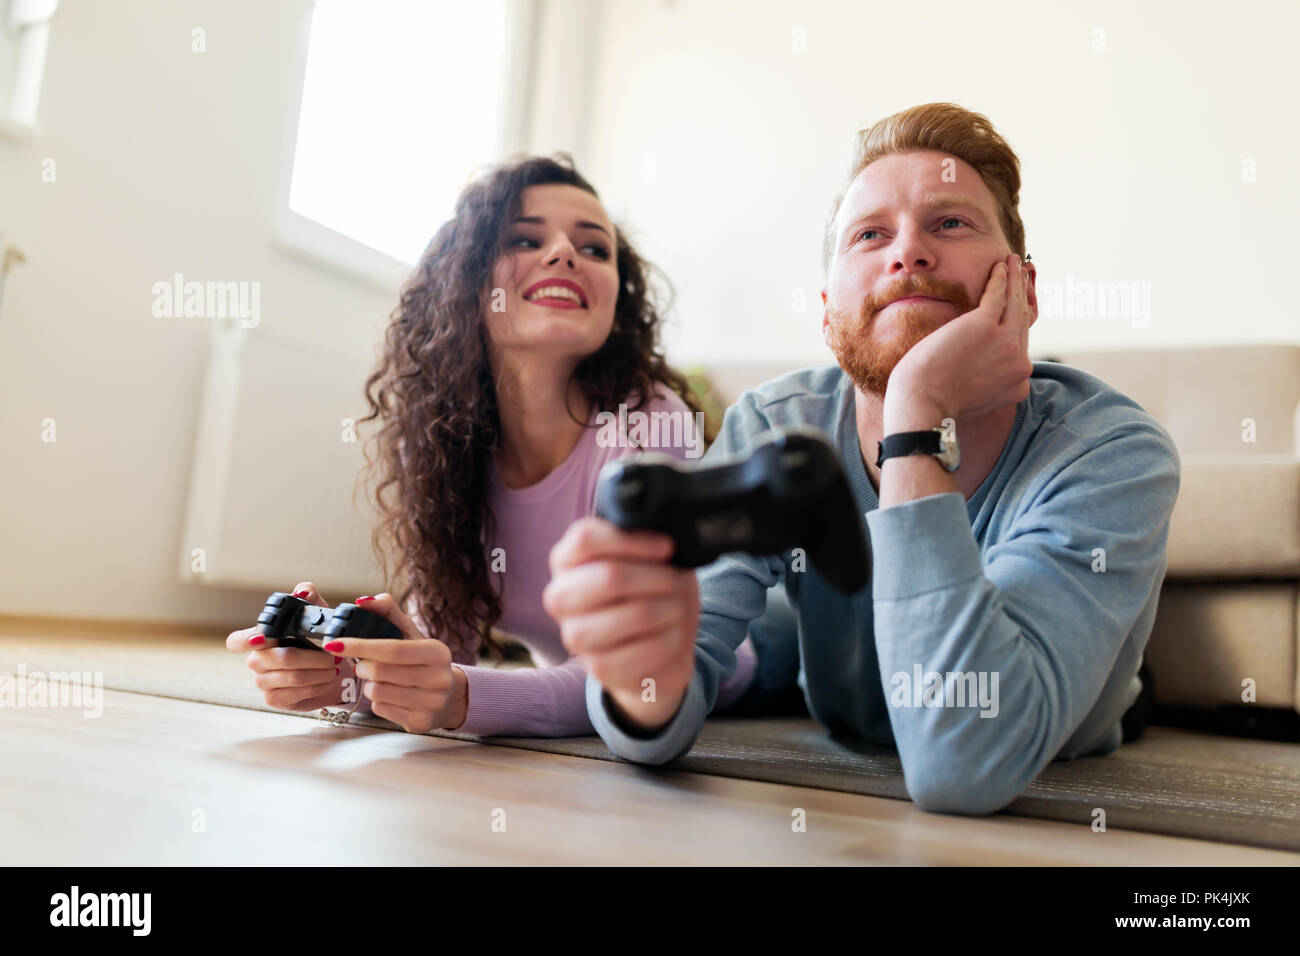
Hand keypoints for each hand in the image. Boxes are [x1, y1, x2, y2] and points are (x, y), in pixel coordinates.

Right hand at [226, 580, 350, 712]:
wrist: (337, 672)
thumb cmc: (320, 642)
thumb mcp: (318, 616)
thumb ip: (310, 598)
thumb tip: (303, 591)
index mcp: (262, 638)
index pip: (236, 641)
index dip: (245, 641)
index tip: (260, 639)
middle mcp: (257, 661)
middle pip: (279, 658)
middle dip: (312, 657)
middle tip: (331, 656)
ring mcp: (263, 682)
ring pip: (293, 676)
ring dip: (320, 672)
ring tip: (333, 667)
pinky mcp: (275, 699)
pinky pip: (297, 692)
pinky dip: (319, 685)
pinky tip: (327, 680)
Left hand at [322, 592, 463, 733]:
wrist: (448, 696)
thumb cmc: (422, 660)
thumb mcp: (410, 634)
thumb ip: (388, 612)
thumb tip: (363, 601)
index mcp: (438, 652)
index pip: (392, 648)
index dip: (360, 645)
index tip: (334, 644)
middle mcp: (439, 679)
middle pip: (380, 672)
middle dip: (362, 666)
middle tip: (363, 663)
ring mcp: (431, 704)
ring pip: (377, 692)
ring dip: (369, 684)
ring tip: (380, 679)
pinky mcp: (420, 723)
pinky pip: (381, 709)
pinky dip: (378, 700)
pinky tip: (390, 694)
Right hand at [542, 517, 698, 732]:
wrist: (659, 649)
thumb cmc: (652, 593)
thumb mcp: (651, 558)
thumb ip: (646, 541)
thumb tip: (662, 537)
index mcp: (566, 560)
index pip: (586, 537)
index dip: (635, 540)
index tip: (667, 547)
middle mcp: (560, 596)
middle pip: (611, 575)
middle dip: (658, 577)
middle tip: (675, 582)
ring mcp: (574, 635)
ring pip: (636, 613)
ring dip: (670, 609)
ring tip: (675, 608)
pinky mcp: (598, 668)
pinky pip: (647, 649)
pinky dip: (672, 639)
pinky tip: (671, 635)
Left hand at [885, 253, 1034, 429]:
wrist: (921, 406)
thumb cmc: (934, 404)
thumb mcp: (972, 397)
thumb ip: (986, 382)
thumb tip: (979, 370)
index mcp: (1018, 384)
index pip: (1020, 347)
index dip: (1020, 322)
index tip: (1021, 306)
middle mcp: (1019, 364)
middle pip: (1022, 320)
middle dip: (1023, 294)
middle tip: (1024, 274)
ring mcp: (1005, 344)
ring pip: (1014, 304)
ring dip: (1016, 278)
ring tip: (1014, 262)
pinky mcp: (984, 326)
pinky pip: (998, 294)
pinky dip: (1001, 277)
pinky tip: (1000, 265)